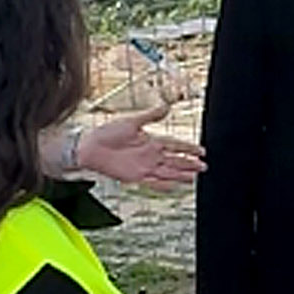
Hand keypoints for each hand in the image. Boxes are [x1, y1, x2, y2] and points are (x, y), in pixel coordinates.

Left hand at [77, 104, 207, 189]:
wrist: (90, 148)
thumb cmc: (106, 133)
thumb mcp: (131, 121)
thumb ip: (150, 116)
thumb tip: (166, 107)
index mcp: (151, 140)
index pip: (175, 145)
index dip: (188, 148)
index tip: (201, 150)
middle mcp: (150, 155)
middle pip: (175, 160)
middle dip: (190, 163)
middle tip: (204, 166)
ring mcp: (144, 166)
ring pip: (168, 172)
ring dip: (182, 174)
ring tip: (196, 176)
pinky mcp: (136, 177)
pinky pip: (154, 182)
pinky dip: (165, 184)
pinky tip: (175, 186)